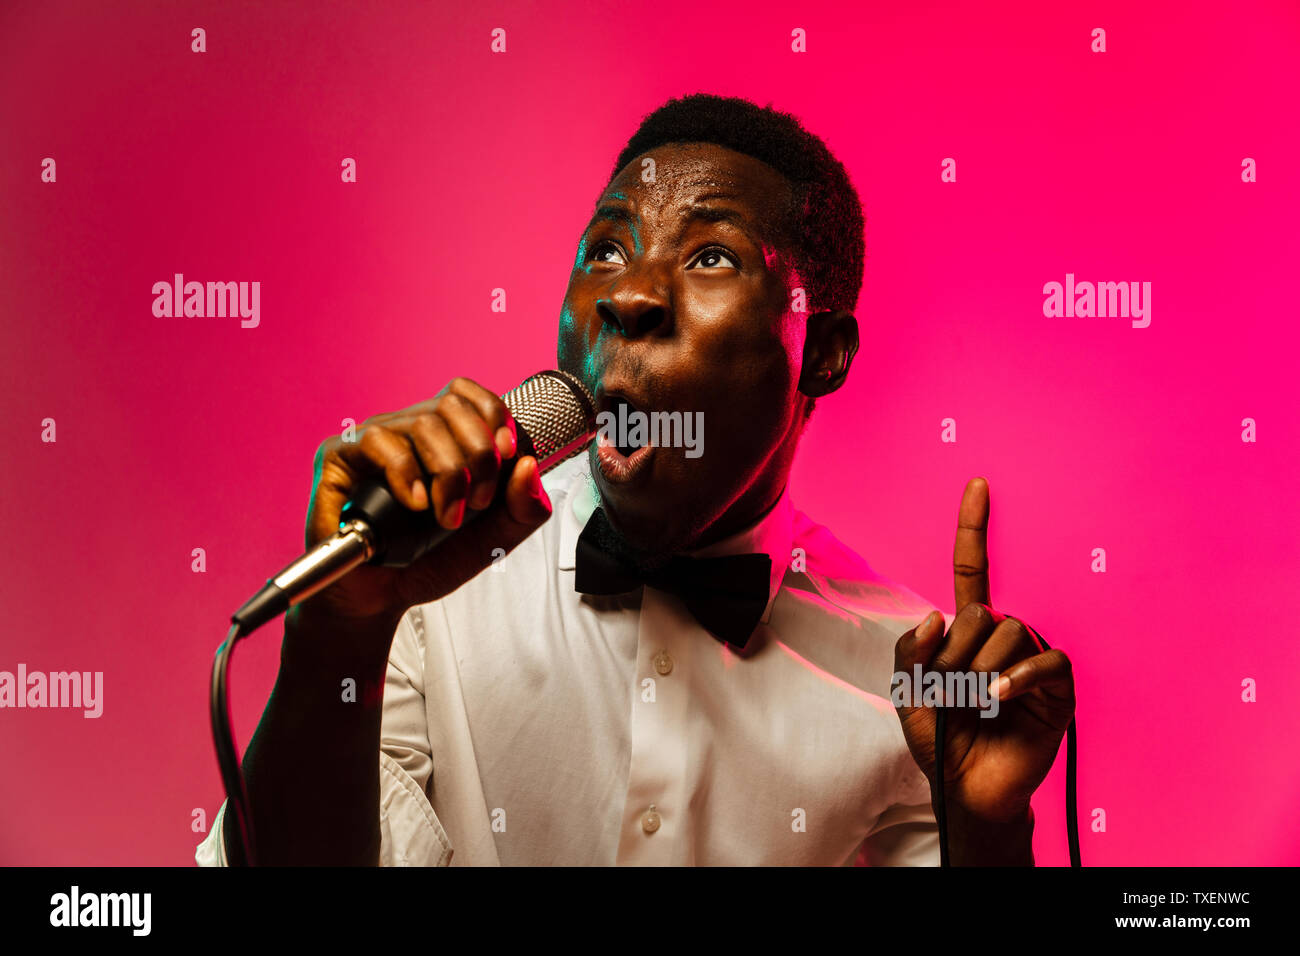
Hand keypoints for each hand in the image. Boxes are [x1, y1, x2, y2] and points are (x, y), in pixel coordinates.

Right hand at [298, 377, 552, 630]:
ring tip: (447, 516)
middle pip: (451, 407)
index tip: (508, 454)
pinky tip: (415, 505)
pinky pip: (378, 442)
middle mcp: (407, 430)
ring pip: (423, 423)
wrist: (381, 597)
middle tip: (477, 503)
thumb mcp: (493, 539)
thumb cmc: (429, 560)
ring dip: (448, 473)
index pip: (468, 395)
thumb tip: (529, 466)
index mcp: (443, 438)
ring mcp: (374, 440)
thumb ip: (524, 508)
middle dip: (479, 455)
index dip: (493, 415)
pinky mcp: (340, 456)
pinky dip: (407, 475)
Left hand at [892, 477, 1074, 826]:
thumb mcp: (907, 696)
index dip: (974, 530)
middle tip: (949, 693)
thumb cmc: (943, 740)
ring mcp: (1031, 660)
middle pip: (981, 612)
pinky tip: (999, 696)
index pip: (973, 572)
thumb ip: (909, 654)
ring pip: (1008, 633)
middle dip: (954, 654)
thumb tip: (935, 615)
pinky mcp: (1057, 688)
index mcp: (968, 633)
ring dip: (979, 671)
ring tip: (973, 703)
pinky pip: (1043, 662)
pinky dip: (1017, 677)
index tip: (977, 486)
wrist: (970, 790)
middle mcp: (1002, 638)